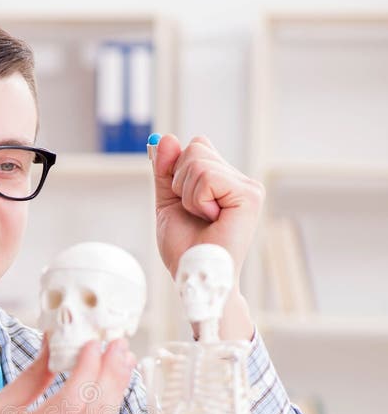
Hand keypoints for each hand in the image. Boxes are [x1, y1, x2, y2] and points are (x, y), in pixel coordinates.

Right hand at [0, 336, 136, 413]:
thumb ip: (32, 376)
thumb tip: (54, 340)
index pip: (70, 400)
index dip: (89, 368)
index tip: (95, 343)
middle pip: (93, 413)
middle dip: (111, 375)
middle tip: (119, 346)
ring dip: (115, 395)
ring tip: (122, 365)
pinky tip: (110, 397)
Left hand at [151, 134, 264, 284]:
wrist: (194, 274)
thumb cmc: (184, 248)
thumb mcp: (167, 202)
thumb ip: (165, 171)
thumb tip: (164, 139)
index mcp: (223, 180)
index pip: (195, 146)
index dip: (176, 170)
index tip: (182, 201)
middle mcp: (238, 179)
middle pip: (196, 147)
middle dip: (180, 182)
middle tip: (194, 213)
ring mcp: (247, 186)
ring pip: (198, 161)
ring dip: (187, 196)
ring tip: (202, 219)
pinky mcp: (249, 195)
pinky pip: (207, 177)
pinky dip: (197, 201)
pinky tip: (211, 219)